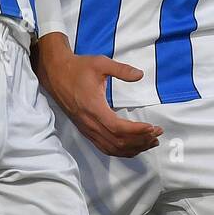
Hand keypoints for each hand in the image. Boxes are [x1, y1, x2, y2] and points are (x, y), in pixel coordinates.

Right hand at [35, 34, 162, 157]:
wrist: (56, 74)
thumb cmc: (78, 68)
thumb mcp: (100, 63)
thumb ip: (121, 70)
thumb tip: (140, 75)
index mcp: (93, 108)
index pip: (117, 128)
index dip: (136, 131)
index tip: (152, 127)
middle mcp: (89, 123)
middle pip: (118, 142)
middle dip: (140, 140)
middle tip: (157, 133)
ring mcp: (87, 129)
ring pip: (112, 148)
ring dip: (133, 148)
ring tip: (150, 142)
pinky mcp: (86, 131)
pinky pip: (105, 147)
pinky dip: (122, 150)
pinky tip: (134, 147)